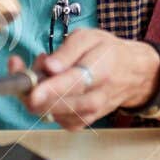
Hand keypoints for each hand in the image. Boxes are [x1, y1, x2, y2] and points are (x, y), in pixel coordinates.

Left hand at [18, 29, 159, 129]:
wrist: (130, 75)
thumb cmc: (107, 52)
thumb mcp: (89, 37)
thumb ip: (67, 51)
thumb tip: (48, 66)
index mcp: (101, 70)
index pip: (74, 83)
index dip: (51, 89)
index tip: (32, 92)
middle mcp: (95, 97)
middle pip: (58, 104)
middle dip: (31, 87)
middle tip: (28, 64)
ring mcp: (88, 114)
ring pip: (50, 112)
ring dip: (35, 92)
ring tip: (45, 70)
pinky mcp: (80, 122)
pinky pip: (53, 118)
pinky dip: (43, 102)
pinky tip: (49, 86)